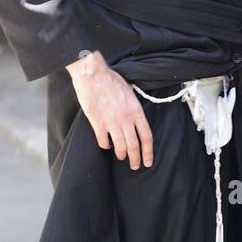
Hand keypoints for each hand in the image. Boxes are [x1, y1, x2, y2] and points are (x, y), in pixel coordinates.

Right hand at [66, 50, 153, 169]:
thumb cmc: (111, 80)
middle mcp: (126, 119)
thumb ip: (134, 108)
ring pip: (120, 147)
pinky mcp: (97, 123)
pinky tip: (106, 145)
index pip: (146, 137)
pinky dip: (105, 146)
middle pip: (134, 145)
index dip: (148, 152)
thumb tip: (135, 118)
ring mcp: (111, 122)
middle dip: (135, 159)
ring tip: (121, 157)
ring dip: (121, 154)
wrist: (93, 75)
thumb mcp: (130, 93)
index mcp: (136, 111)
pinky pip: (103, 141)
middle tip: (135, 166)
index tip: (148, 161)